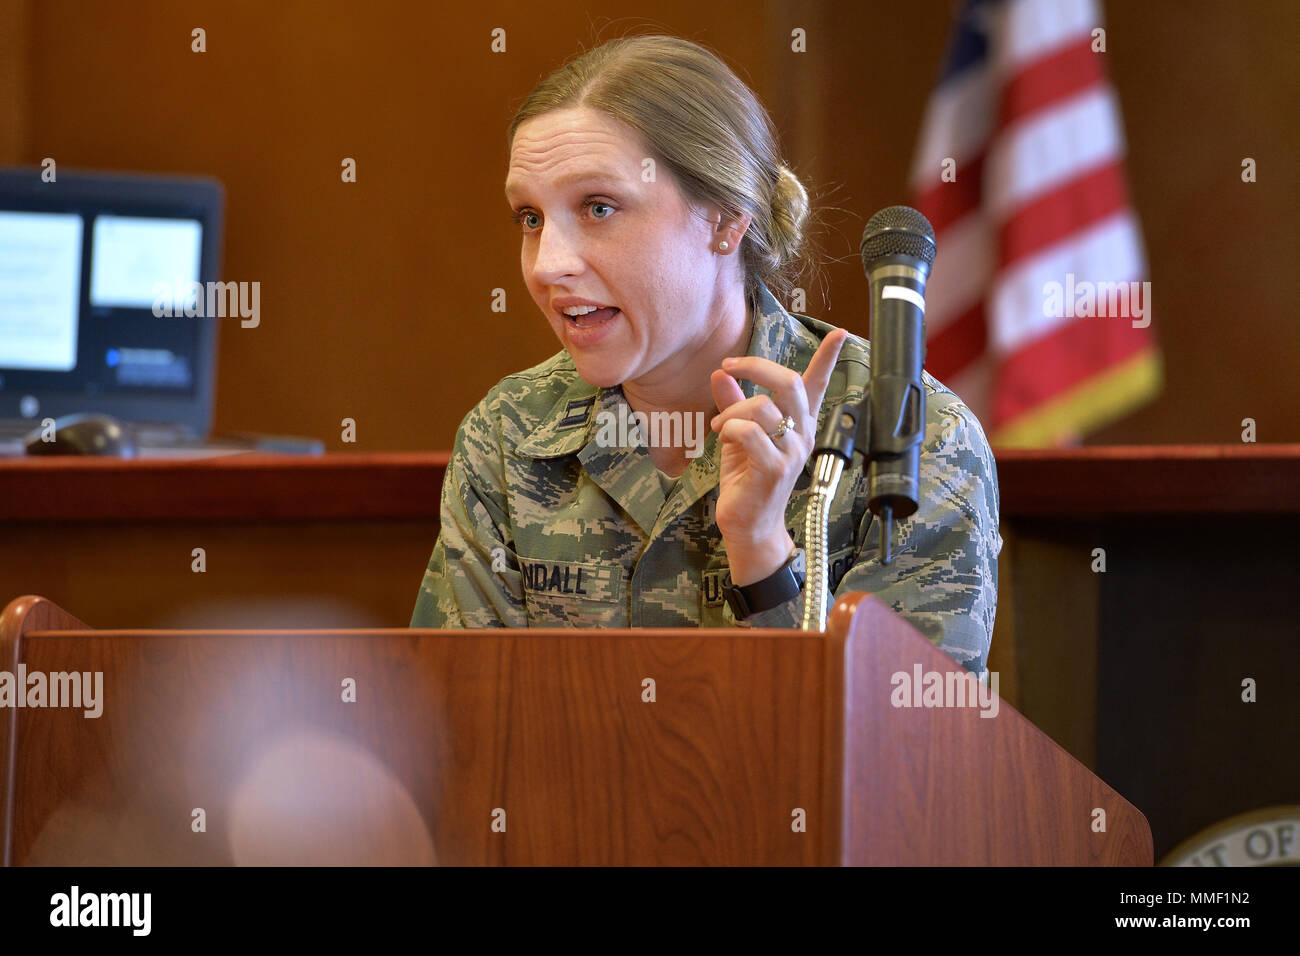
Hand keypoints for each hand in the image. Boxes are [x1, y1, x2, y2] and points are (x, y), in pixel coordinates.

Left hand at [709, 329, 847, 583]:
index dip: (827, 358)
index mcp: (798, 423)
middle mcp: (802, 434)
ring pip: (764, 407)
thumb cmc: (746, 480)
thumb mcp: (737, 436)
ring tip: (719, 426)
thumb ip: (733, 403)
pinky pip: (750, 433)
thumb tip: (721, 373)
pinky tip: (723, 437)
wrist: (749, 526)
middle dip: (755, 366)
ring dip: (732, 410)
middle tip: (730, 366)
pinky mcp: (775, 469)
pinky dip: (730, 428)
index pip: (816, 385)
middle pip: (788, 382)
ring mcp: (792, 452)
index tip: (840, 333)